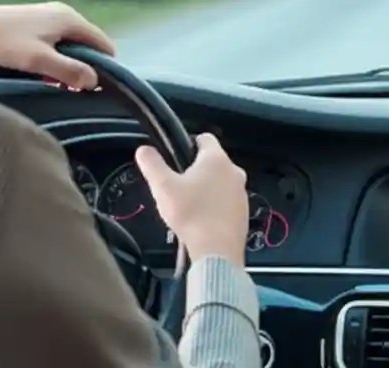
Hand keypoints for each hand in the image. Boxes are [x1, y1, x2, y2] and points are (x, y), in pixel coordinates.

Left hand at [0, 2, 114, 89]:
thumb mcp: (39, 61)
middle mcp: (63, 12)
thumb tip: (95, 81)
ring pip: (70, 44)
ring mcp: (47, 14)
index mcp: (70, 18)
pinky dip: (54, 57)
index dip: (103, 67)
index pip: (103, 44)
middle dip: (82, 67)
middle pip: (88, 44)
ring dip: (66, 64)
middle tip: (67, 87)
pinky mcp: (33, 20)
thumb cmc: (4, 45)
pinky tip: (38, 69)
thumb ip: (70, 71)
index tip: (91, 89)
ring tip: (49, 80)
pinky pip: (56, 42)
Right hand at [135, 134, 248, 265]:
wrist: (216, 250)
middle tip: (177, 187)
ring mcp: (242, 192)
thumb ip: (151, 164)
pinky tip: (201, 220)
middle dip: (195, 171)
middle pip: (212, 162)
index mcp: (216, 158)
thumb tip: (144, 150)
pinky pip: (226, 202)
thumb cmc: (190, 214)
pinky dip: (215, 206)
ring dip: (206, 189)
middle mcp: (234, 171)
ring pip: (220, 183)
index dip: (188, 143)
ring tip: (188, 206)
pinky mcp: (244, 212)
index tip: (176, 158)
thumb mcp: (163, 186)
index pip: (204, 138)